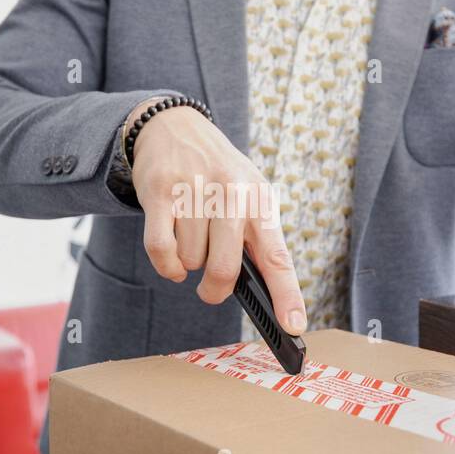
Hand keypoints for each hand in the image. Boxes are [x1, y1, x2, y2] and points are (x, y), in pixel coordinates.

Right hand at [127, 99, 306, 333]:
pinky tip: (172, 258)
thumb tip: (263, 295)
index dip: (287, 295)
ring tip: (191, 238)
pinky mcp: (160, 192)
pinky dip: (166, 265)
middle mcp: (232, 195)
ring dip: (187, 263)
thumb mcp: (249, 196)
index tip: (293, 326)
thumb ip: (256, 239)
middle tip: (211, 289)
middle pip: (223, 270)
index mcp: (260, 202)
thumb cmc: (218, 175)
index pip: (277, 257)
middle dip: (214, 290)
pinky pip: (161, 250)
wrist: (175, 127)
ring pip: (189, 261)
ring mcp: (195, 192)